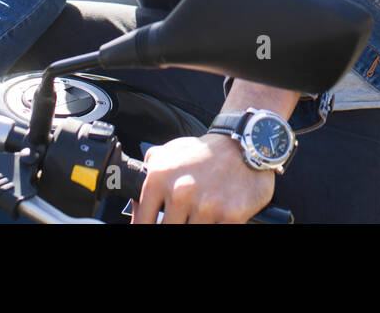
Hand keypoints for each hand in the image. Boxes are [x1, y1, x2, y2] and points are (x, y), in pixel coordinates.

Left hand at [132, 133, 273, 223]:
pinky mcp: (231, 215)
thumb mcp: (169, 152)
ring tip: (200, 214)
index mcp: (160, 178)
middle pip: (168, 229)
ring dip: (196, 224)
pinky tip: (215, 218)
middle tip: (183, 217)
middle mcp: (181, 192)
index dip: (145, 227)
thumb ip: (149, 172)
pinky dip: (215, 226)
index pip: (143, 221)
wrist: (245, 145)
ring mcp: (206, 206)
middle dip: (175, 224)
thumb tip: (135, 205)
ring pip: (192, 232)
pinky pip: (216, 233)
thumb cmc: (205, 152)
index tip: (152, 227)